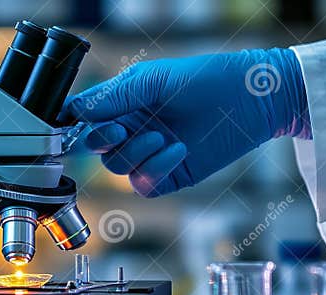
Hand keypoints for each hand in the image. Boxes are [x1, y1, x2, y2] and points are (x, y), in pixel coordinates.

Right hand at [63, 48, 308, 196]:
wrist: (250, 100)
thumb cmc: (206, 79)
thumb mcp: (153, 80)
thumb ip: (114, 96)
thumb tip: (74, 109)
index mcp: (126, 104)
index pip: (88, 119)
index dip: (78, 124)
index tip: (76, 122)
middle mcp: (134, 130)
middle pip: (98, 148)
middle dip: (104, 140)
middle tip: (121, 129)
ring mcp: (151, 155)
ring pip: (118, 167)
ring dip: (136, 153)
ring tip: (162, 136)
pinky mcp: (169, 175)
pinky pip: (144, 184)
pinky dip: (156, 169)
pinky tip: (178, 150)